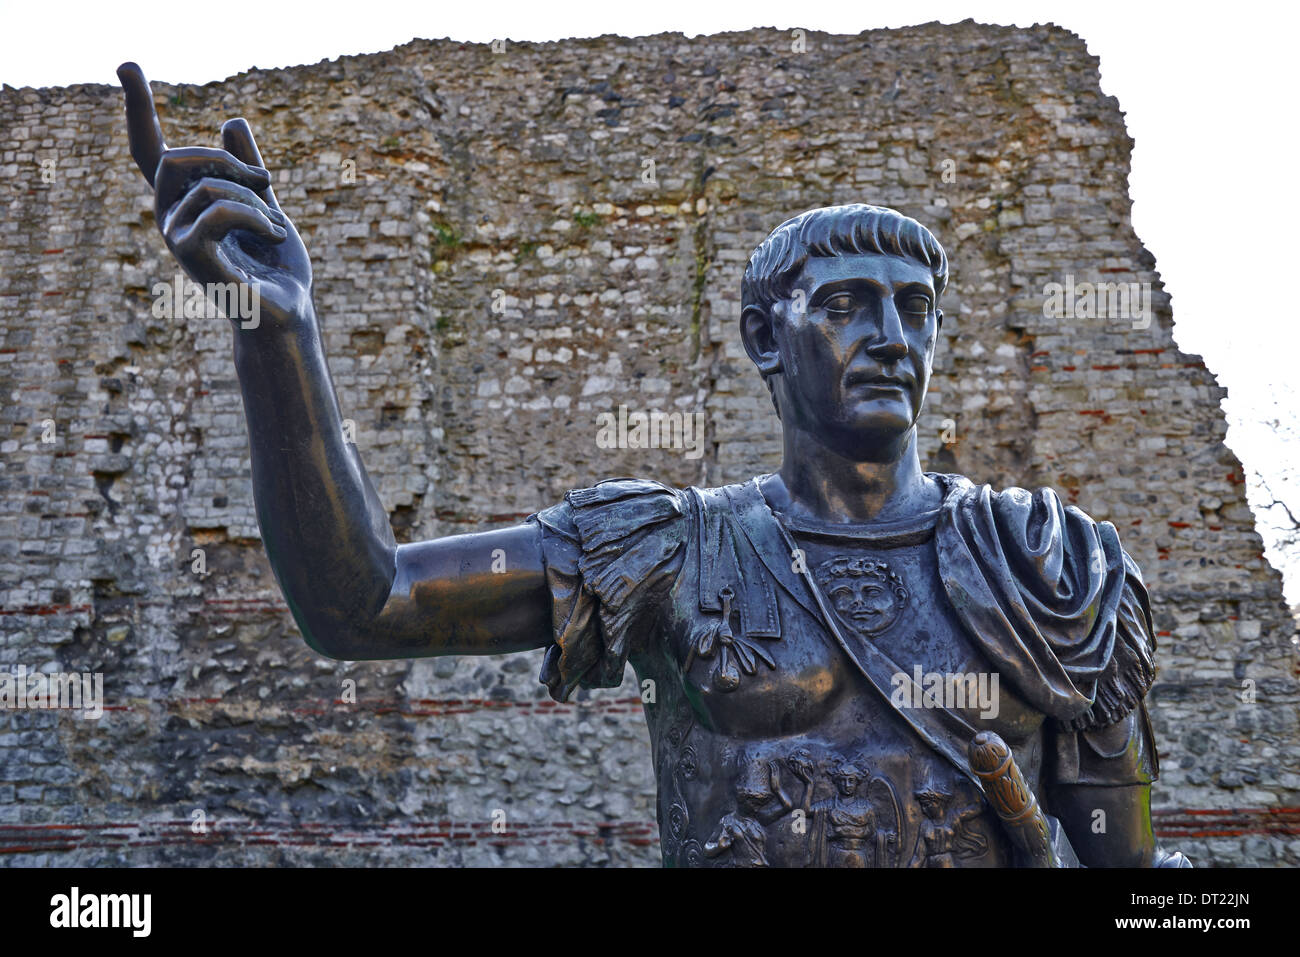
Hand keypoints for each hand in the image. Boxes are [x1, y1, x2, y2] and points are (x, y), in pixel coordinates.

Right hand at [118, 62, 311, 328]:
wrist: (288, 315)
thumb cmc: (277, 269)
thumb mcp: (266, 205)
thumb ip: (248, 169)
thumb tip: (231, 120)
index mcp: (185, 204)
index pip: (149, 150)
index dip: (137, 108)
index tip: (126, 65)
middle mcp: (171, 219)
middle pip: (174, 157)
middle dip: (224, 156)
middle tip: (266, 178)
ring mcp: (178, 239)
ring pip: (207, 184)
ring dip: (254, 196)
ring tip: (279, 226)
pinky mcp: (194, 258)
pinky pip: (215, 210)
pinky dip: (254, 214)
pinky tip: (277, 233)